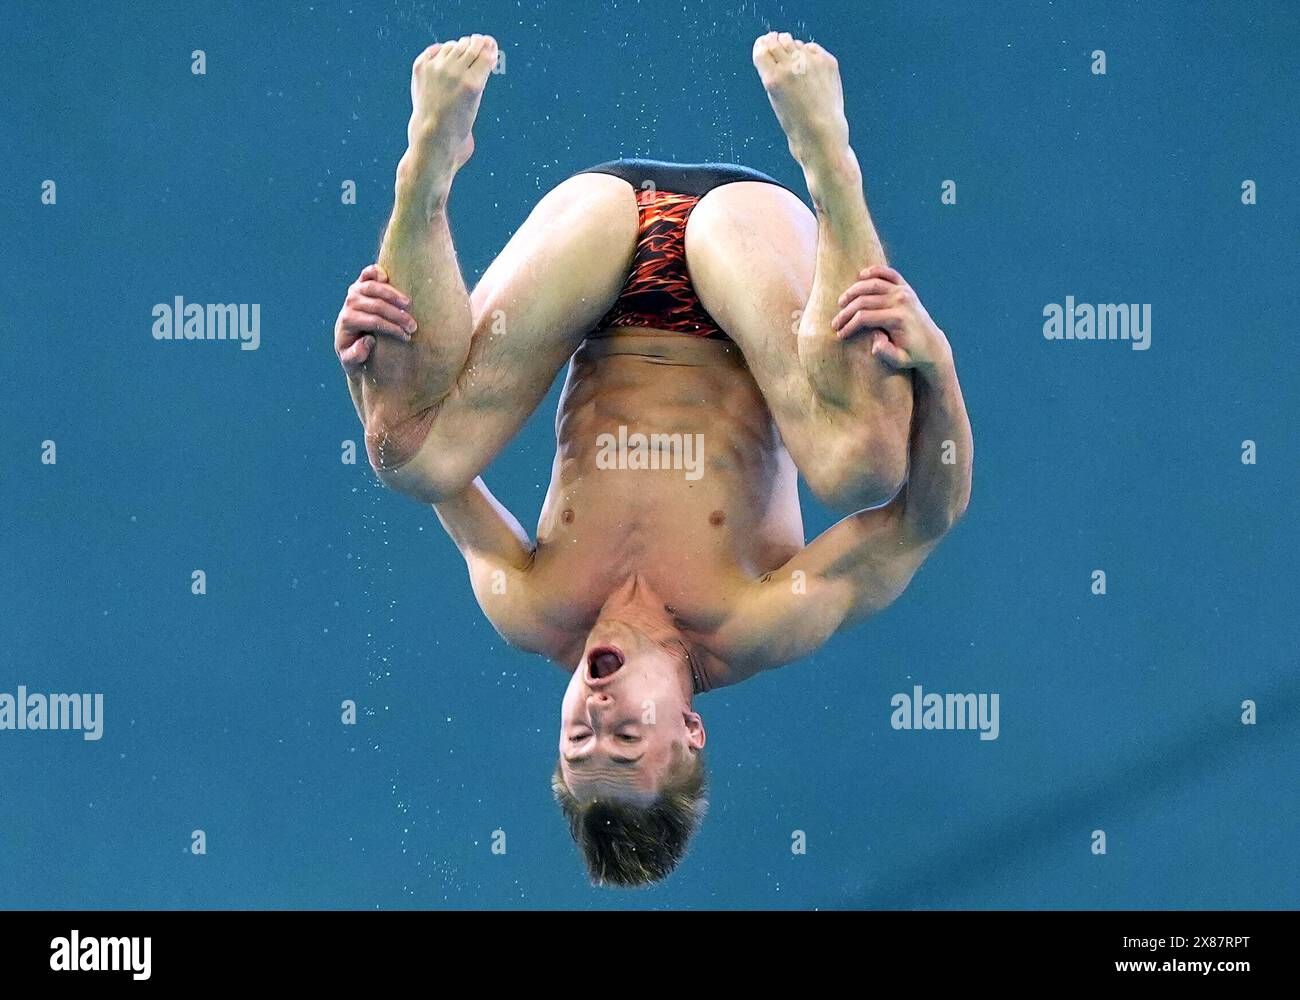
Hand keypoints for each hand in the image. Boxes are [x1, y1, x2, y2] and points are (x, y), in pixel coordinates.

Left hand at [334, 264, 416, 374]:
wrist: (349, 340)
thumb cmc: (354, 352)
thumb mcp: (351, 362)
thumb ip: (354, 357)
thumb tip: (367, 341)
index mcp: (347, 321)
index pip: (373, 321)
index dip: (391, 328)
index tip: (406, 336)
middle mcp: (350, 303)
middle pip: (376, 305)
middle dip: (398, 315)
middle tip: (413, 326)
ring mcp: (355, 291)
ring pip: (374, 288)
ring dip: (394, 295)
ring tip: (409, 304)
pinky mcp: (360, 283)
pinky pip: (367, 273)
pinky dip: (376, 271)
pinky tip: (387, 276)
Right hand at [831, 265, 950, 373]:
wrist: (932, 345)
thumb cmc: (912, 355)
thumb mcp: (899, 360)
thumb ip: (886, 353)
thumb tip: (874, 342)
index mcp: (898, 318)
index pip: (864, 317)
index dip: (849, 325)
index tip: (840, 335)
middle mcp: (901, 300)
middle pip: (864, 300)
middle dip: (846, 312)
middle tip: (835, 322)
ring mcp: (904, 291)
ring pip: (872, 284)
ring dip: (853, 291)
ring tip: (841, 302)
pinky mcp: (906, 287)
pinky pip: (889, 273)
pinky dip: (874, 271)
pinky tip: (861, 275)